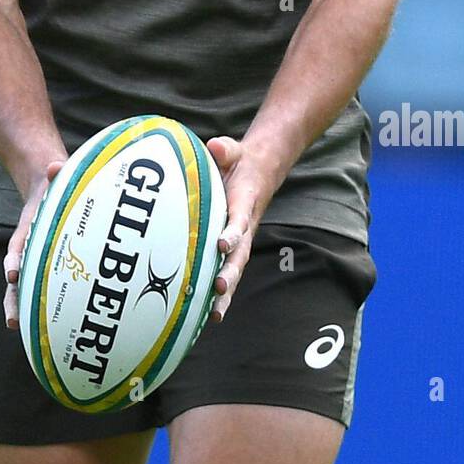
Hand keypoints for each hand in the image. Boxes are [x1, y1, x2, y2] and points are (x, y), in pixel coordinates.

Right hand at [3, 159, 66, 329]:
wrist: (46, 186)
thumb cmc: (53, 184)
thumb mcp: (55, 176)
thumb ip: (55, 172)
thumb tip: (55, 165)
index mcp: (29, 228)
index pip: (20, 245)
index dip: (16, 257)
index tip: (13, 271)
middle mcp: (27, 247)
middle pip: (17, 275)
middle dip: (13, 298)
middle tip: (11, 321)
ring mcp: (33, 257)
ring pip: (25, 287)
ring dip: (21, 307)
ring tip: (19, 330)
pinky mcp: (44, 264)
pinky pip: (42, 285)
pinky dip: (41, 303)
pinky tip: (49, 326)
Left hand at [204, 135, 275, 323]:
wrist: (259, 172)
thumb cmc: (239, 162)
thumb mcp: (234, 150)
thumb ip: (226, 150)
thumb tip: (216, 146)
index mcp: (244, 203)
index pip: (239, 220)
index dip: (233, 232)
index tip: (223, 244)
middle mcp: (244, 227)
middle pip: (240, 255)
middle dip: (231, 272)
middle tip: (220, 288)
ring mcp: (240, 241)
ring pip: (234, 271)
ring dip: (226, 293)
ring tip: (214, 316)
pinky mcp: (231, 250)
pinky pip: (225, 274)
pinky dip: (218, 295)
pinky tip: (203, 316)